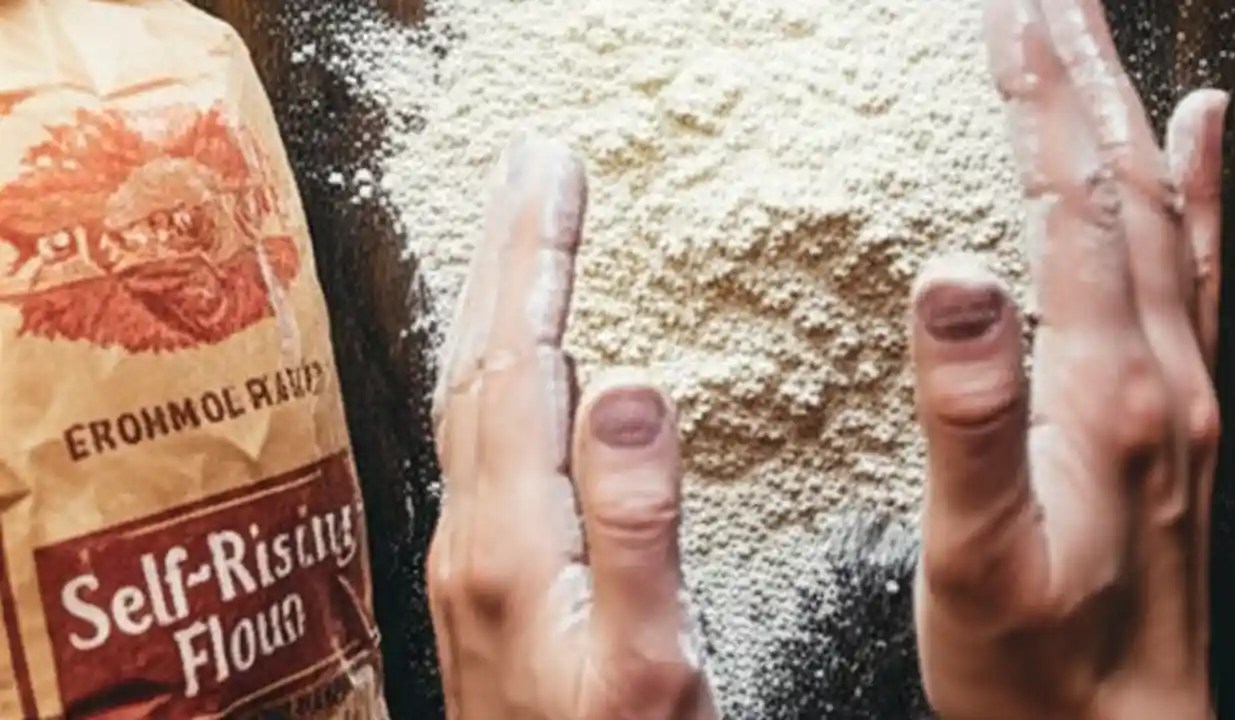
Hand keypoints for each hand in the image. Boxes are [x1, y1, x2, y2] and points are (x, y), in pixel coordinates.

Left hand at [426, 136, 717, 719]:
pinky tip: (524, 356)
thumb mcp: (653, 665)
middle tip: (533, 166)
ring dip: (496, 297)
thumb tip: (632, 392)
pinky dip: (502, 362)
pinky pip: (482, 432)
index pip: (520, 358)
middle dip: (506, 247)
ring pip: (472, 392)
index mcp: (514, 539)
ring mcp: (473, 549)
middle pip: (479, 356)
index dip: (537, 255)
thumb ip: (639, 528)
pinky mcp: (487, 567)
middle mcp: (474, 533)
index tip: (556, 173)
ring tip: (523, 229)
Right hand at [909, 0, 1227, 717]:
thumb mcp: (978, 554)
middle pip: (1126, 186)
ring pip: (1156, 214)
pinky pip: (1189, 273)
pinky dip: (1192, 188)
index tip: (1008, 17)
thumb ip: (968, 414)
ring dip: (1122, 114)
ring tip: (1090, 36)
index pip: (1076, 205)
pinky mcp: (1170, 414)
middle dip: (1079, 75)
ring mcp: (1175, 389)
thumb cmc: (1037, 665)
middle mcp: (1158, 371)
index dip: (1040, 102)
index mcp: (1106, 389)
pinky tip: (1194, 135)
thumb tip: (950, 280)